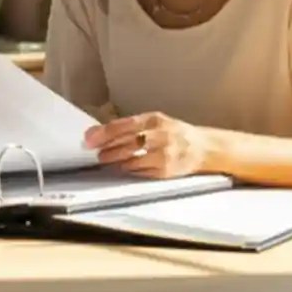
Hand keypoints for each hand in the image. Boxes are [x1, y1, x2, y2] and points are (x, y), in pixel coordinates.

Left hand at [84, 112, 213, 178]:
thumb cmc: (175, 132)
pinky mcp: (165, 171)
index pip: (123, 126)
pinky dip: (129, 170)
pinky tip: (122, 167)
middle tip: (95, 152)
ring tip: (106, 160)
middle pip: (125, 143)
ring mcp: (164, 155)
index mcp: (154, 120)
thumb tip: (101, 131)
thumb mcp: (155, 121)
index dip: (103, 133)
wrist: (203, 147)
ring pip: (131, 160)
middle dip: (106, 149)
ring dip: (115, 161)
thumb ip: (131, 125)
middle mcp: (160, 136)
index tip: (88, 139)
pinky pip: (140, 172)